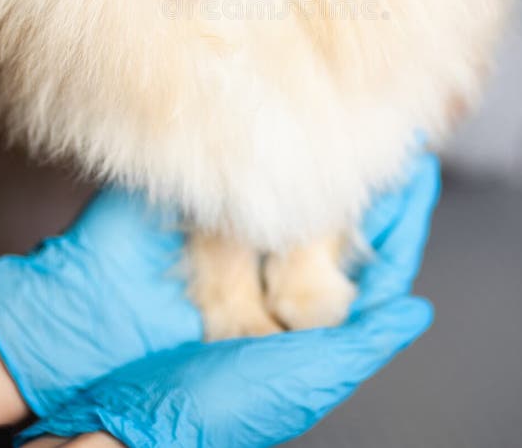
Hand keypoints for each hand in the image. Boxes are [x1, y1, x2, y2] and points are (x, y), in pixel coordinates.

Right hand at [18, 155, 439, 447]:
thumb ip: (357, 345)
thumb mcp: (295, 383)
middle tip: (394, 130)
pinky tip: (294, 122)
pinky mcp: (193, 202)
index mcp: (303, 318)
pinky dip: (266, 144)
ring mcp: (233, 233)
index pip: (368, 260)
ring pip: (292, 183)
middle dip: (363, 177)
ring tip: (353, 117)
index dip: (398, 218)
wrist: (99, 371)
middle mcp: (274, 269)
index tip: (422, 173)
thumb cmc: (197, 402)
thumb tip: (415, 309)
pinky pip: (236, 165)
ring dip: (322, 155)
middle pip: (333, 212)